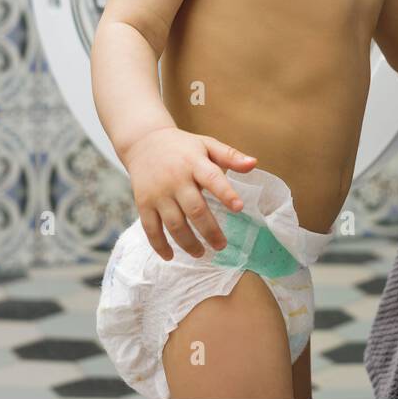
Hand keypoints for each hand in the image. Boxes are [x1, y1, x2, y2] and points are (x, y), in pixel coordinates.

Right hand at [120, 127, 256, 260]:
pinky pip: (150, 228)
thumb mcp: (206, 144)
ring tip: (202, 253)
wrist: (144, 141)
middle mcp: (175, 179)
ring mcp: (158, 193)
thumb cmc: (182, 147)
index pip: (212, 178)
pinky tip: (170, 256)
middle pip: (195, 209)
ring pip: (174, 223)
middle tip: (222, 246)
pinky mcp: (143, 203)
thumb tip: (254, 164)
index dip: (226, 194)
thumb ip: (230, 156)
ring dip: (188, 243)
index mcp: (194, 163)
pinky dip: (159, 245)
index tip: (239, 208)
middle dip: (210, 231)